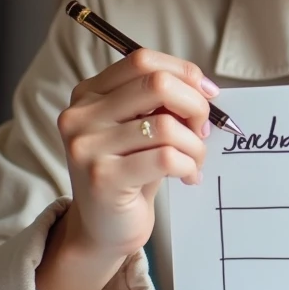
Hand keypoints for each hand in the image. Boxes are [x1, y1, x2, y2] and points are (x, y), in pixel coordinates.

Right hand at [56, 48, 216, 256]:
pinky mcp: (103, 178)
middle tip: (203, 129)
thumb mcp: (142, 129)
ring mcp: (87, 147)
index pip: (142, 60)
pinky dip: (188, 166)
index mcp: (89, 94)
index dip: (183, 72)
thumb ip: (162, 103)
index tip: (207, 93)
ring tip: (194, 161)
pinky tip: (188, 177)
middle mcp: (81, 115)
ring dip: (195, 146)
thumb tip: (204, 89)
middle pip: (156, 84)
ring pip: (167, 126)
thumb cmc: (131, 173)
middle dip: (195, 105)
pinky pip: (167, 158)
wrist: (104, 228)